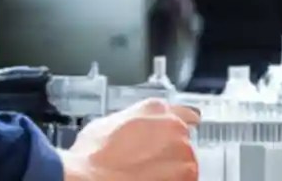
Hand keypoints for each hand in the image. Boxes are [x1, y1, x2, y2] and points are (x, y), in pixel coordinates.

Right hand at [59, 98, 198, 180]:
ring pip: (185, 161)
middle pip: (182, 139)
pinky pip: (185, 179)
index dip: (180, 123)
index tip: (184, 129)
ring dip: (172, 168)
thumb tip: (133, 126)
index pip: (184, 111)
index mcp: (155, 109)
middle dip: (168, 149)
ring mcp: (183, 153)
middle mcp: (174, 127)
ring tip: (146, 174)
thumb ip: (132, 119)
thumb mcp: (108, 123)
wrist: (93, 179)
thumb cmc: (94, 156)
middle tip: (146, 160)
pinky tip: (151, 180)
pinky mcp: (188, 176)